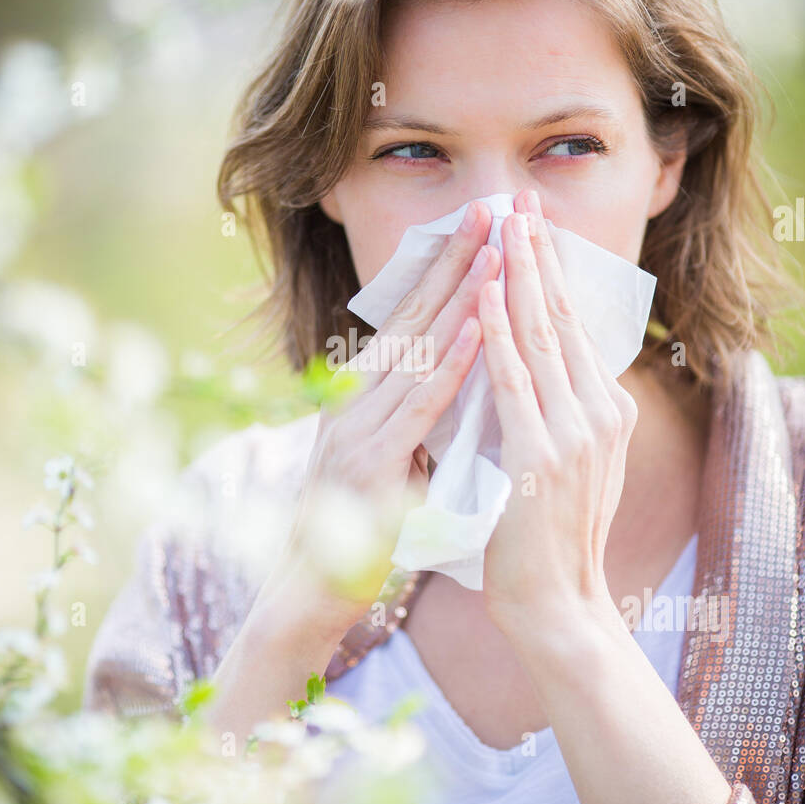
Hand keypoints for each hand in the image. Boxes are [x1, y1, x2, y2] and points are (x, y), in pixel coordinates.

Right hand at [280, 199, 501, 629]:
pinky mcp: (367, 462)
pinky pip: (418, 404)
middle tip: (491, 209)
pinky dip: (450, 363)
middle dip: (455, 260)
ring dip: (460, 296)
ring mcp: (355, 427)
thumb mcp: (391, 461)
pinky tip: (477, 328)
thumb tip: (462, 385)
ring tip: (496, 250)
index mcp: (361, 395)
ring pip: (417, 349)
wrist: (308, 594)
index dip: (444, 270)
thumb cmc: (355, 531)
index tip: (482, 228)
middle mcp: (352, 399)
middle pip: (411, 316)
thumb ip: (418, 420)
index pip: (409, 319)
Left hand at [477, 188, 638, 650]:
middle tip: (519, 200)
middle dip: (536, 254)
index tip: (531, 225)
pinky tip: (481, 292)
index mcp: (604, 412)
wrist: (555, 605)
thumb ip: (555, 413)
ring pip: (538, 336)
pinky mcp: (538, 456)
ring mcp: (573, 434)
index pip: (571, 326)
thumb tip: (533, 366)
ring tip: (500, 224)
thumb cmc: (546, 538)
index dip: (548, 272)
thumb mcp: (564, 462)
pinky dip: (494, 332)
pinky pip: (511, 381)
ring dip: (515, 275)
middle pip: (559, 317)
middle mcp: (597, 413)